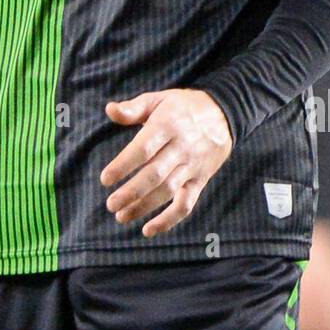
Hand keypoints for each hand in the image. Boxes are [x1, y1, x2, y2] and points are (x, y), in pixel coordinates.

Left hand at [100, 88, 232, 237]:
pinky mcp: (200, 180)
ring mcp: (192, 166)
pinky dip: (169, 220)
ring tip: (121, 216)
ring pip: (168, 191)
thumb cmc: (183, 107)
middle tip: (111, 204)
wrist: (224, 113)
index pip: (144, 149)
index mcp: (168, 125)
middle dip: (132, 192)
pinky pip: (186, 204)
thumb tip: (109, 110)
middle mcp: (181, 147)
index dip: (124, 165)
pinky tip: (148, 230)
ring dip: (144, 207)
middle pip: (155, 174)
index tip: (105, 179)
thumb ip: (133, 108)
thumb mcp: (159, 99)